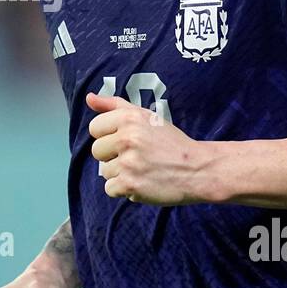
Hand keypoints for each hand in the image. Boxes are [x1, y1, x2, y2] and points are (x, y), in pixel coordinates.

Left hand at [86, 92, 209, 205]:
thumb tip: (89, 98)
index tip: (128, 141)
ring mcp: (128, 163)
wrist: (197, 169)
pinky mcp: (130, 185)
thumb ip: (114, 105)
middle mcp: (127, 138)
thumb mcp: (145, 116)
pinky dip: (125, 190)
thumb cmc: (171, 142)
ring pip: (104, 171)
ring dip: (120, 174)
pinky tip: (143, 182)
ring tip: (143, 169)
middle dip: (113, 156)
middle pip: (96, 151)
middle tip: (137, 156)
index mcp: (129, 118)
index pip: (95, 128)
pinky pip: (110, 189)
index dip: (109, 136)